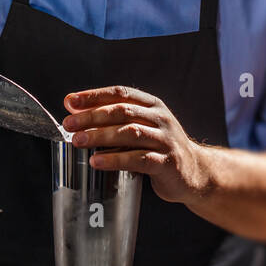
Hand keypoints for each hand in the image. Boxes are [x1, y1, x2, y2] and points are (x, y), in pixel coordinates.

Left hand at [61, 86, 213, 204]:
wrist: (196, 172)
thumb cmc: (161, 148)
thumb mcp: (141, 127)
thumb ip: (114, 119)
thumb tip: (75, 109)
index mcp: (152, 105)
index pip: (120, 93)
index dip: (94, 96)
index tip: (70, 101)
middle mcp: (160, 119)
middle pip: (122, 111)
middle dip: (92, 117)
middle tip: (69, 124)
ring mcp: (166, 140)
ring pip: (129, 133)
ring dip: (100, 136)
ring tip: (78, 141)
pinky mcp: (168, 163)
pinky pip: (138, 159)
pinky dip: (115, 160)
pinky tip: (98, 161)